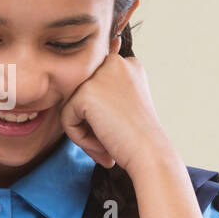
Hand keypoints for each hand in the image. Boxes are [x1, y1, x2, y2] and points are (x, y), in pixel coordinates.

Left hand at [60, 42, 172, 175]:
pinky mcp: (86, 93)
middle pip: (82, 95)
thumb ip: (105, 96)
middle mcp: (114, 63)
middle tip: (110, 143)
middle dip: (91, 123)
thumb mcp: (127, 105)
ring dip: (85, 131)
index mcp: (127, 64)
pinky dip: (79, 137)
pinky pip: (67, 118)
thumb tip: (74, 101)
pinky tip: (102, 145)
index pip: (95, 86)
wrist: (151, 154)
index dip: (103, 113)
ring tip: (106, 146)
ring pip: (72, 107)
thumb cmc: (141, 137)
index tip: (119, 130)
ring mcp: (100, 76)